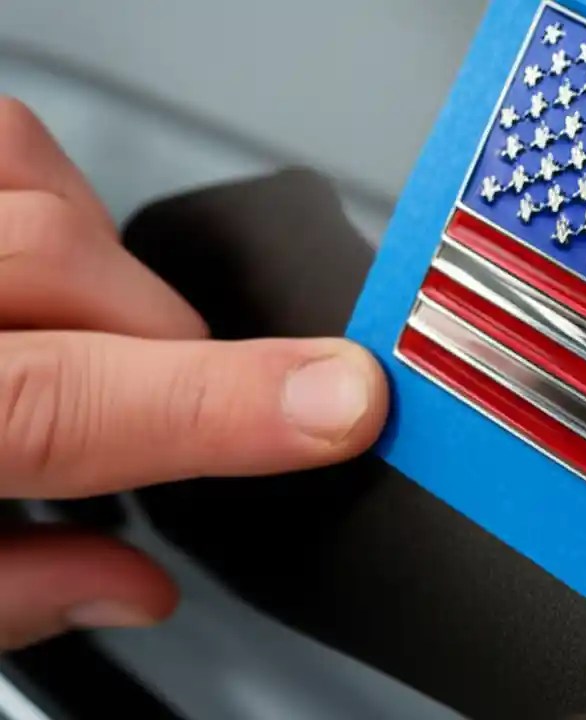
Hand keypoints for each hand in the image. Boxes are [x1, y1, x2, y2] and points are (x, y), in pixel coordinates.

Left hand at [0, 97, 387, 648]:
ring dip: (103, 260)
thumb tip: (134, 584)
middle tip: (178, 409)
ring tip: (99, 336)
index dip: (227, 403)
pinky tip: (49, 275)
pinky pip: (6, 145)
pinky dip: (54, 199)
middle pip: (72, 264)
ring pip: (36, 173)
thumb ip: (14, 592)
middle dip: (167, 344)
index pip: (64, 406)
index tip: (352, 403)